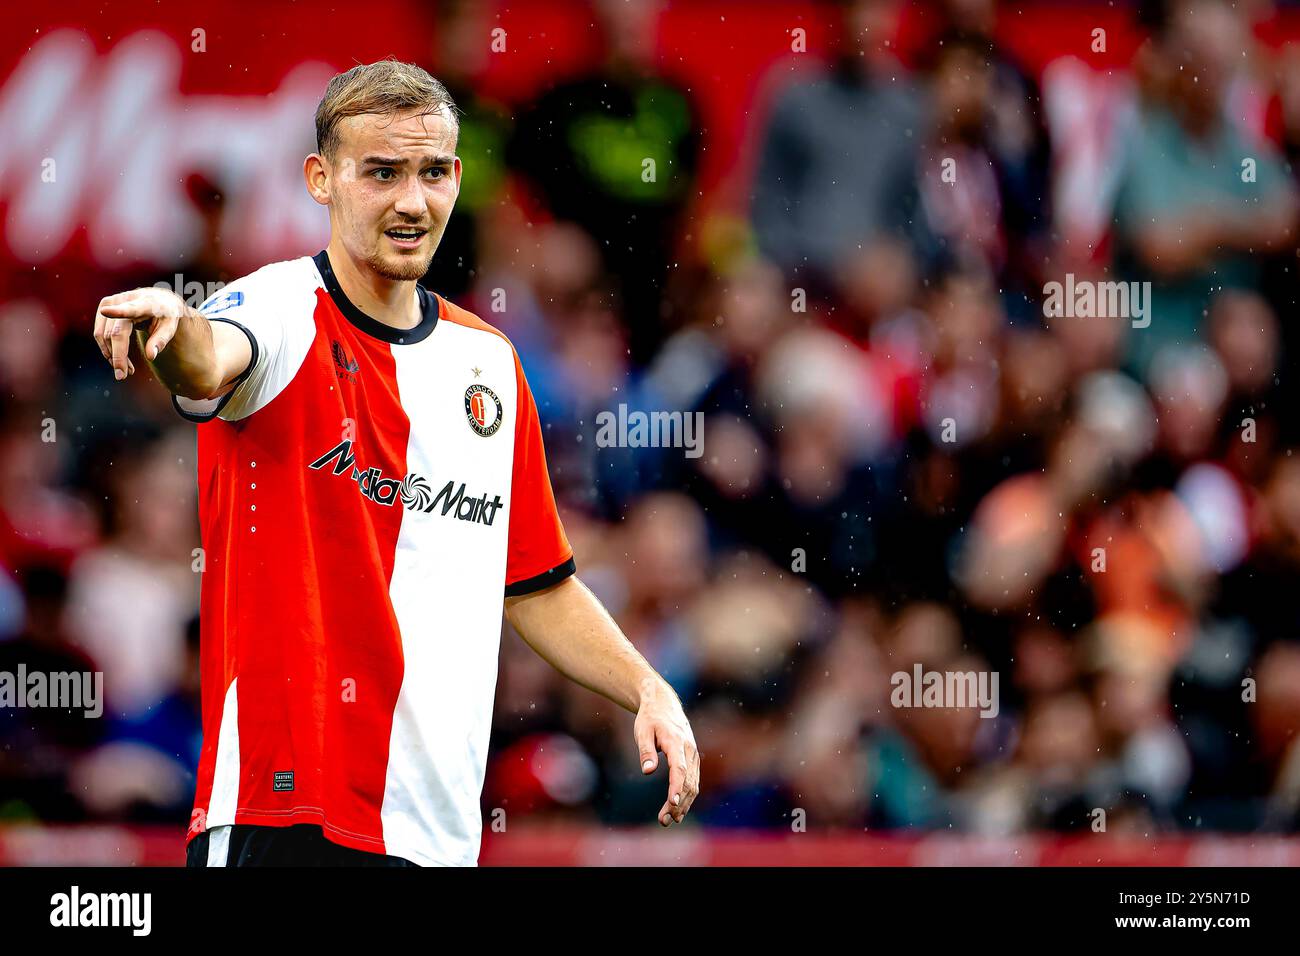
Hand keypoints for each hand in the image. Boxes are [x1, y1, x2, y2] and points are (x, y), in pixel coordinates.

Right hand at [93, 288, 185, 379]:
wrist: (159, 300)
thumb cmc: (166, 315)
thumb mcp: (170, 327)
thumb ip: (161, 340)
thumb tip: (151, 356)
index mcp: (146, 303)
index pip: (132, 309)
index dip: (118, 311)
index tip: (106, 311)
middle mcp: (126, 299)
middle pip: (116, 333)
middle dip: (118, 356)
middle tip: (123, 376)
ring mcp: (112, 301)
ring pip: (104, 334)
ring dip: (112, 354)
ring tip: (126, 369)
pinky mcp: (104, 304)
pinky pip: (100, 332)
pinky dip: (107, 348)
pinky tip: (119, 359)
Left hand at [633, 678, 699, 826]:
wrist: (664, 704)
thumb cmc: (650, 718)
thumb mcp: (642, 731)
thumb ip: (646, 751)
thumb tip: (647, 771)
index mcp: (677, 743)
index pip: (679, 769)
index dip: (676, 787)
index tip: (672, 803)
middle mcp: (689, 750)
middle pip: (688, 782)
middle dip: (678, 804)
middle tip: (664, 821)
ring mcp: (693, 756)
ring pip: (693, 785)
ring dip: (683, 805)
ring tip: (668, 820)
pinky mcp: (693, 760)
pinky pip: (693, 782)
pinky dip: (687, 798)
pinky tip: (678, 811)